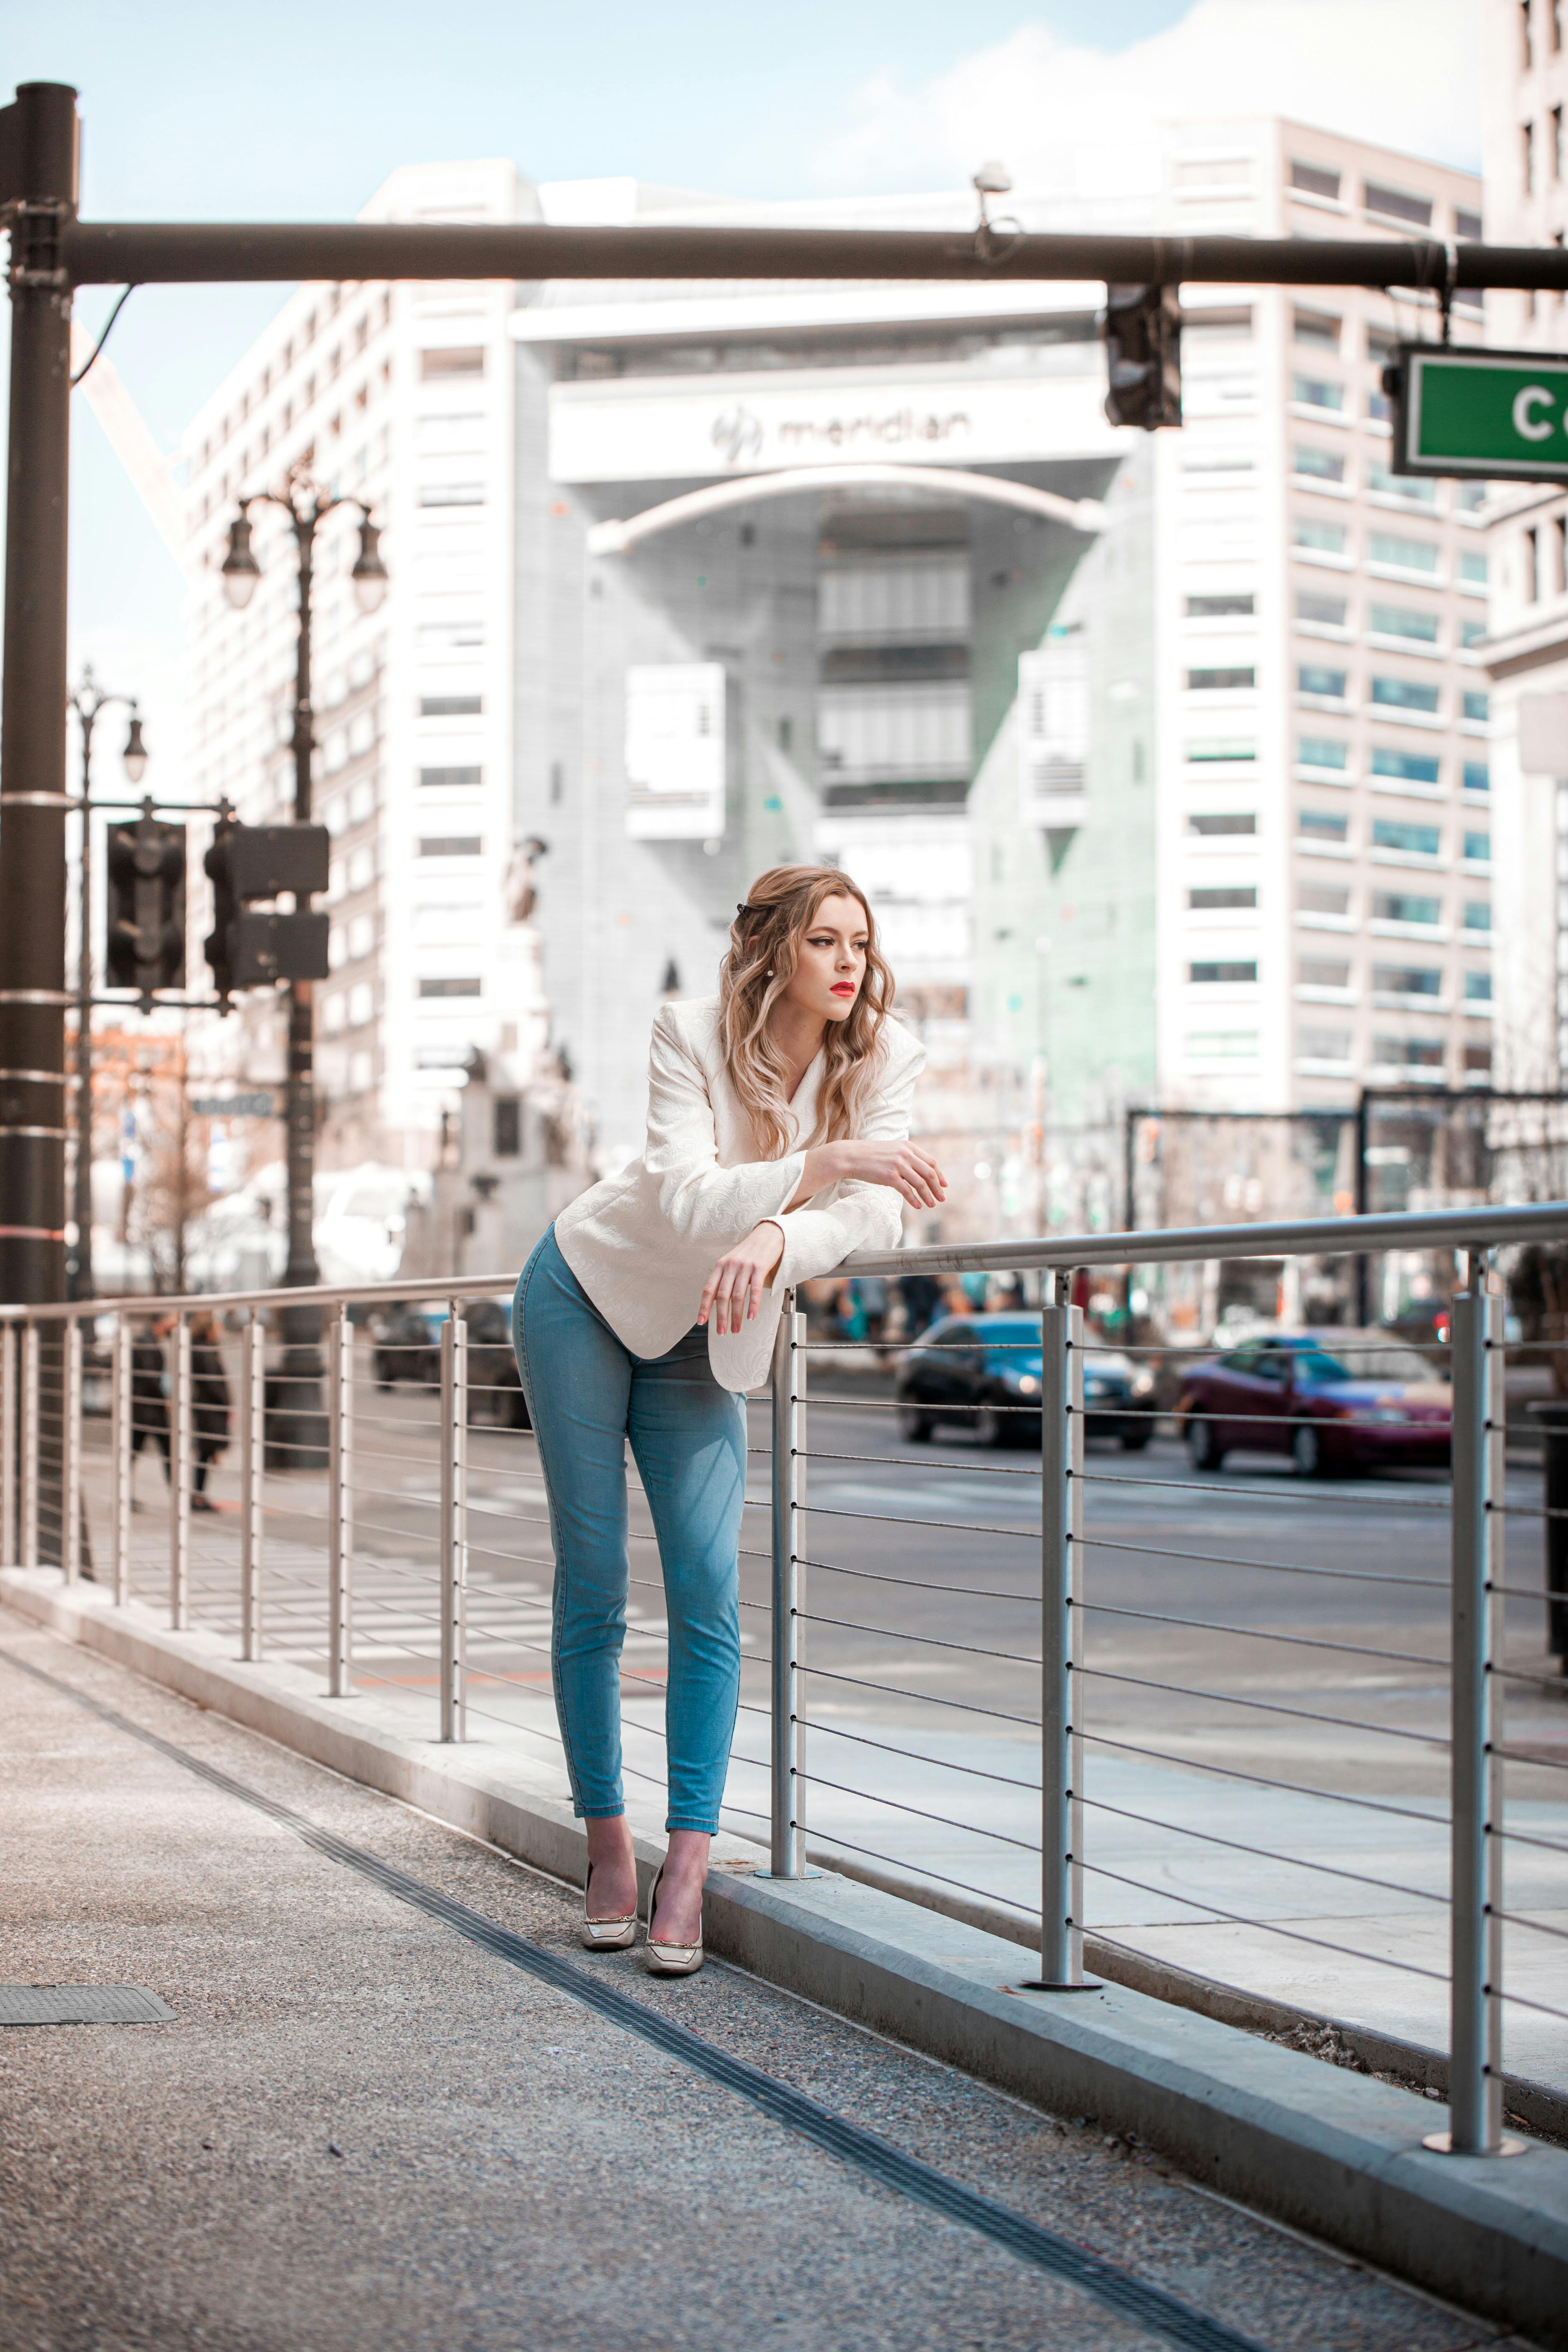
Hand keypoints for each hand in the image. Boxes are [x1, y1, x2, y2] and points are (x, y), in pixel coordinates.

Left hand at [699, 1220, 786, 1335]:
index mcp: (720, 1265)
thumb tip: (715, 1301)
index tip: (701, 1321)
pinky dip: (752, 1305)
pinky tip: (751, 1317)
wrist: (767, 1234)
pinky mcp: (759, 1267)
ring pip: (737, 1296)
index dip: (704, 1307)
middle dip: (720, 1317)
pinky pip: (754, 1290)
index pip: (708, 1289)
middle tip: (721, 1332)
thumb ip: (724, 1278)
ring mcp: (744, 1266)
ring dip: (736, 1316)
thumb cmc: (749, 1252)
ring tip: (736, 1329)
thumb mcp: (731, 1262)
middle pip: (722, 1296)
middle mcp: (730, 1266)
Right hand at [831, 1140, 947, 1210]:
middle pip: (929, 1173)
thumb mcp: (892, 1150)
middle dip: (937, 1187)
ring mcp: (898, 1165)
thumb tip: (920, 1172)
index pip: (931, 1162)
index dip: (940, 1175)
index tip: (944, 1185)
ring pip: (920, 1183)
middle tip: (942, 1198)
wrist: (851, 1156)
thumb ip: (906, 1157)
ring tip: (931, 1205)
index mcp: (908, 1146)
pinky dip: (914, 1200)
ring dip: (928, 1196)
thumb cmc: (870, 1155)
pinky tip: (918, 1206)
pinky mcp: (890, 1176)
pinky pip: (907, 1190)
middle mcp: (905, 1154)